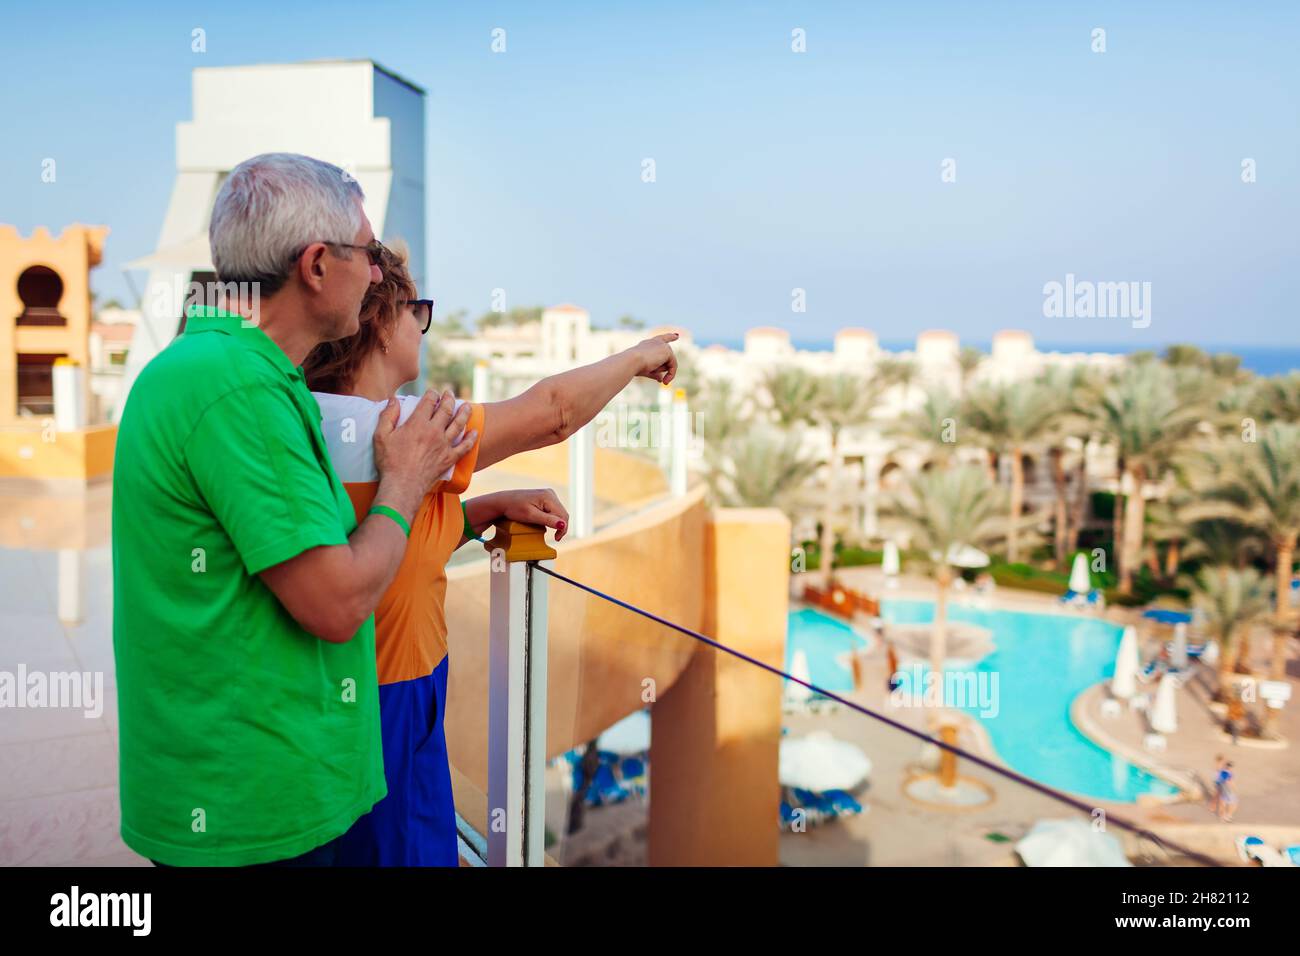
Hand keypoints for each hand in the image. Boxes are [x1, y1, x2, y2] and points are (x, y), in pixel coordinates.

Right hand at [373, 389, 475, 509]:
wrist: (402, 485)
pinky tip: (475, 433)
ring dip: (464, 413)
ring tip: (468, 406)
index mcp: (417, 424)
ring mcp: (443, 445)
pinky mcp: (449, 459)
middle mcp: (433, 432)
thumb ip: (388, 415)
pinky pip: (464, 447)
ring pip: (458, 425)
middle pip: (446, 410)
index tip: (433, 392)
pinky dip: (471, 439)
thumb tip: (394, 399)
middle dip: (449, 399)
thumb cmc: (389, 461)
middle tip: (450, 393)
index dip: (432, 394)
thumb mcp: (381, 435)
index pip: (428, 402)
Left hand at [497, 488, 569, 540]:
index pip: (563, 516)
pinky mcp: (545, 497)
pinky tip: (547, 523)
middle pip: (562, 513)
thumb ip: (548, 520)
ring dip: (557, 522)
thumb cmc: (514, 508)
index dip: (562, 529)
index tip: (557, 539)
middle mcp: (550, 493)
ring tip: (551, 531)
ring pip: (559, 512)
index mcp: (548, 496)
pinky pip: (554, 509)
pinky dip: (552, 518)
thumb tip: (563, 525)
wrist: (503, 502)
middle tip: (556, 537)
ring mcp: (548, 494)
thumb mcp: (531, 516)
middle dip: (560, 526)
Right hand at [632, 332, 678, 384]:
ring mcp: (663, 345)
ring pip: (670, 362)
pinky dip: (671, 374)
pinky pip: (673, 365)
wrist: (632, 361)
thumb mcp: (646, 370)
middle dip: (663, 369)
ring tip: (657, 377)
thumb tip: (661, 380)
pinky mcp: (667, 351)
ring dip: (664, 371)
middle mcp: (657, 342)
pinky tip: (665, 381)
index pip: (662, 338)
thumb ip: (655, 373)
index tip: (677, 336)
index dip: (670, 337)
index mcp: (649, 344)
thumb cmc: (635, 366)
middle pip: (667, 357)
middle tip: (662, 380)